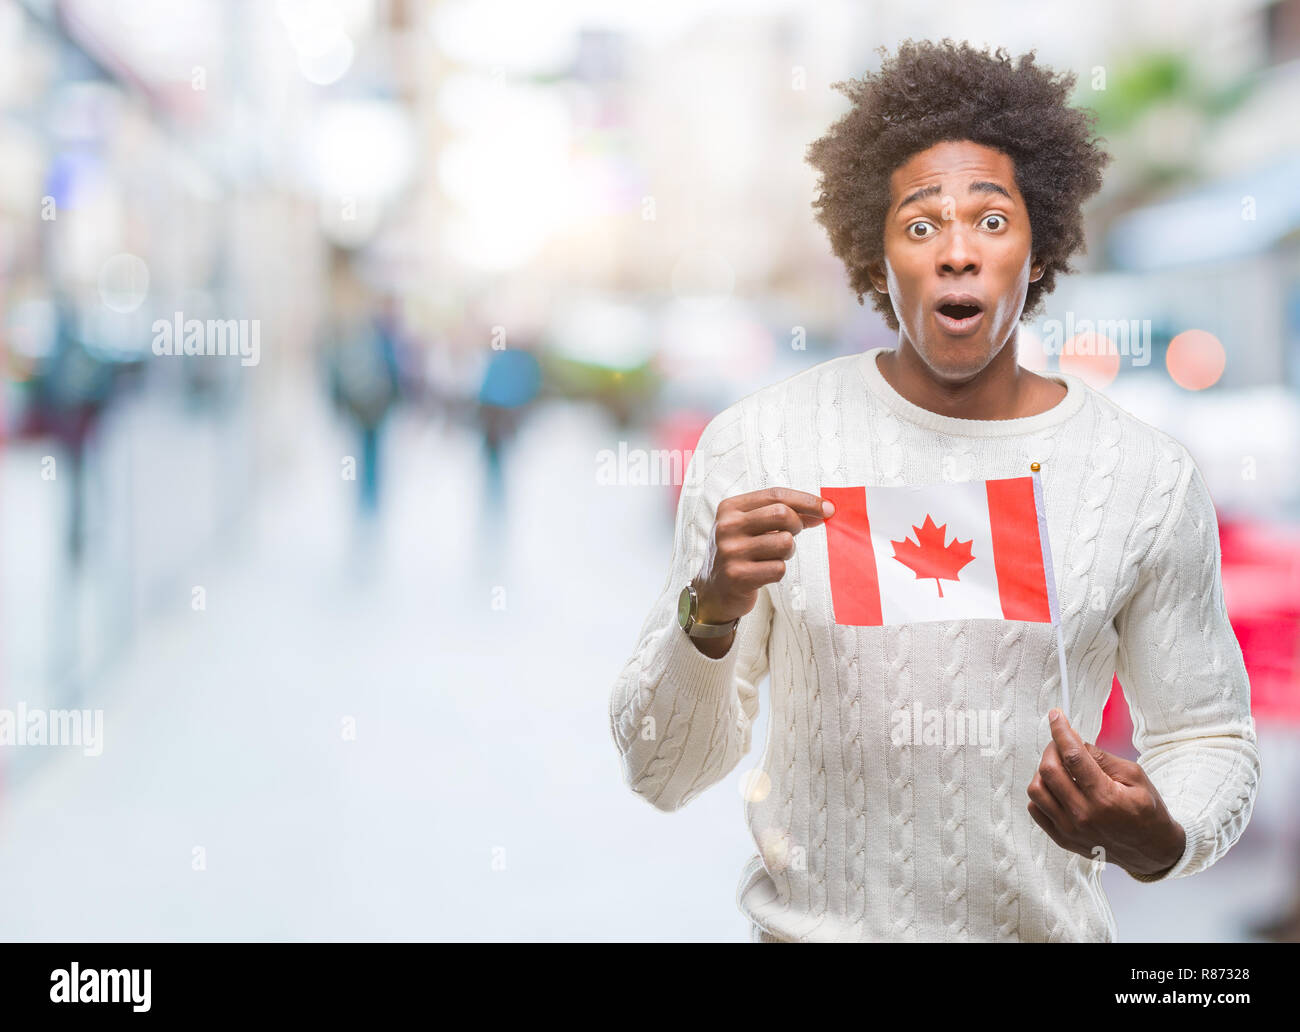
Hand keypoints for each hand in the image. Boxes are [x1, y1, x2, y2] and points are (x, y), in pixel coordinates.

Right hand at [693, 487, 834, 624]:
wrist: (713, 591)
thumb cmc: (740, 554)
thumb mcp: (751, 527)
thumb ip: (781, 516)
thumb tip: (823, 511)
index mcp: (730, 508)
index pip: (776, 495)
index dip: (807, 500)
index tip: (828, 509)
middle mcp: (727, 526)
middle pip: (782, 514)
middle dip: (797, 525)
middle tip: (792, 535)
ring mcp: (730, 551)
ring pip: (785, 543)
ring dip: (787, 552)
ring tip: (772, 557)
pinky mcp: (738, 576)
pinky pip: (779, 569)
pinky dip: (778, 571)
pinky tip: (763, 573)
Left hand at [1026, 709, 1185, 878]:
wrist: (1152, 851)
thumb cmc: (1147, 811)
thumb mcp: (1134, 776)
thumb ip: (1102, 758)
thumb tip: (1074, 741)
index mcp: (1104, 798)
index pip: (1073, 756)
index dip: (1061, 731)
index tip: (1055, 716)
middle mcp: (1083, 815)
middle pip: (1048, 770)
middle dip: (1052, 748)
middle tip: (1062, 743)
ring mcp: (1069, 830)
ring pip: (1036, 790)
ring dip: (1044, 771)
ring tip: (1061, 767)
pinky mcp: (1062, 839)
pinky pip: (1036, 809)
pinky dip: (1042, 793)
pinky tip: (1058, 787)